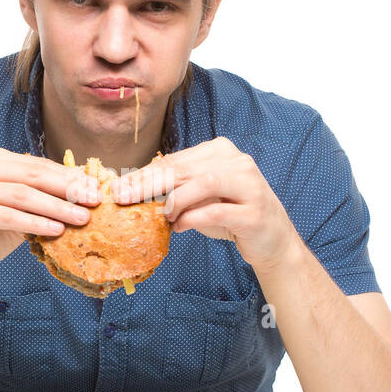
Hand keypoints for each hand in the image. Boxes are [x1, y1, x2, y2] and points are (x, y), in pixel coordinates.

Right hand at [0, 147, 100, 284]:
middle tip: (95, 201)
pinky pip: (8, 216)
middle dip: (68, 189)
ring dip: (57, 207)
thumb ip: (38, 202)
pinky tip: (56, 230)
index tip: (97, 188)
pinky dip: (35, 223)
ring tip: (82, 219)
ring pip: (23, 195)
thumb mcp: (15, 215)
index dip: (69, 176)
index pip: (37, 166)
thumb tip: (81, 198)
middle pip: (33, 176)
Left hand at [112, 137, 301, 273]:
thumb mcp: (201, 197)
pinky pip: (216, 211)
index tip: (118, 188)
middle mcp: (237, 162)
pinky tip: (180, 227)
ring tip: (164, 216)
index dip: (143, 174)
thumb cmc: (231, 215)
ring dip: (176, 200)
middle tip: (125, 199)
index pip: (175, 160)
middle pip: (184, 169)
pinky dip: (193, 219)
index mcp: (221, 151)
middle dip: (149, 184)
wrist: (272, 240)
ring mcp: (249, 185)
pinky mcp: (254, 212)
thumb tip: (132, 189)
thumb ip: (176, 188)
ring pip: (203, 183)